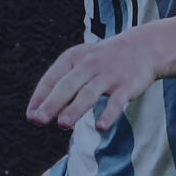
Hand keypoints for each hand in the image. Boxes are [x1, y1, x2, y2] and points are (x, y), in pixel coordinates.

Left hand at [29, 33, 161, 129]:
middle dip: (52, 103)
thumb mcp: (81, 63)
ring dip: (75, 108)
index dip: (40, 97)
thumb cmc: (105, 61)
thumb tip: (40, 113)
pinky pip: (117, 102)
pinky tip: (101, 127)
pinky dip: (109, 114)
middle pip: (67, 86)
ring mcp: (109, 75)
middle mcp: (88, 65)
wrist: (144, 47)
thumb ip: (63, 85)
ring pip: (89, 93)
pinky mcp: (127, 86)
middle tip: (38, 120)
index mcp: (72, 58)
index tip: (31, 116)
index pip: (51, 79)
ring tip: (63, 124)